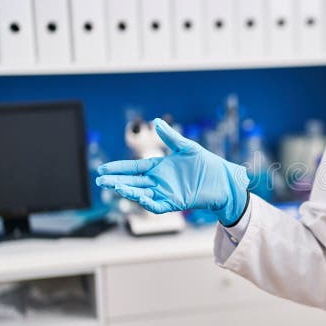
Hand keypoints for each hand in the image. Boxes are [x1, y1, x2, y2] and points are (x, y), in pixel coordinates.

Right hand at [95, 118, 249, 225]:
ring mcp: (166, 192)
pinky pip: (158, 204)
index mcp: (159, 168)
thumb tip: (156, 121)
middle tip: (101, 180)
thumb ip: (170, 137)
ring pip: (141, 194)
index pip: (133, 168)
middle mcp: (159, 181)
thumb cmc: (207, 164)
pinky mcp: (176, 202)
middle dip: (117, 181)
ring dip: (129, 191)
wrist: (224, 180)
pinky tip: (140, 197)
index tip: (102, 169)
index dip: (118, 169)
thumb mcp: (187, 147)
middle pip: (133, 182)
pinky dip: (148, 202)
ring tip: (115, 186)